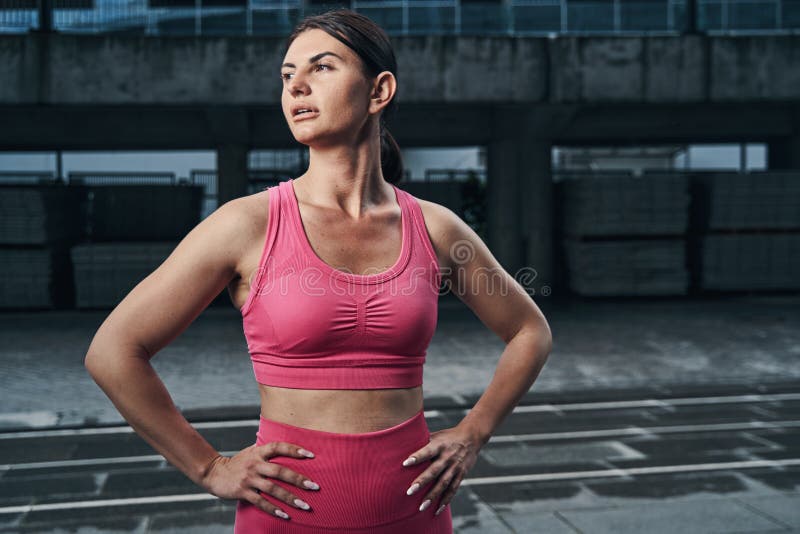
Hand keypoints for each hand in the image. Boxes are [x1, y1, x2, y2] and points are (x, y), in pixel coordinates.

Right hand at [201, 442, 319, 519]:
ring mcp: (248, 479)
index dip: (295, 450)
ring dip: (290, 498)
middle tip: (315, 487)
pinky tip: (286, 515)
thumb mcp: (251, 451)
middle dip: (299, 480)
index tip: (311, 455)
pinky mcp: (242, 492)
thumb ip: (267, 450)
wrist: (214, 473)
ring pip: (273, 489)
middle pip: (280, 471)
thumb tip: (289, 447)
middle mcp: (254, 464)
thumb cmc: (238, 462)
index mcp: (258, 452)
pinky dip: (274, 509)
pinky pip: (261, 502)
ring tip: (305, 505)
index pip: (279, 447)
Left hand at [401, 424, 481, 515]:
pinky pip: (453, 489)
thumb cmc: (447, 436)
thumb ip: (422, 442)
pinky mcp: (461, 474)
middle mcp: (448, 457)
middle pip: (434, 471)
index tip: (404, 463)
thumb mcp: (436, 435)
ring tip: (421, 507)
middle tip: (409, 491)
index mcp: (440, 445)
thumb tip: (402, 447)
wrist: (472, 437)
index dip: (417, 457)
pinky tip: (437, 510)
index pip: (427, 451)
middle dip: (422, 482)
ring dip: (432, 496)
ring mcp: (455, 467)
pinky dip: (445, 500)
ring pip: (443, 483)